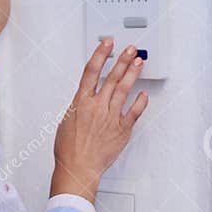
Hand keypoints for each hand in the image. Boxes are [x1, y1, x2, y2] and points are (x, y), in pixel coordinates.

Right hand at [50, 39, 148, 203]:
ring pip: (124, 90)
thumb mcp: (67, 120)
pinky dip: (140, 102)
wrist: (78, 168)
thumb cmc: (69, 148)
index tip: (107, 44)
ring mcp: (111, 117)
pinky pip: (134, 112)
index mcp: (81, 102)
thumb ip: (80, 106)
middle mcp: (97, 106)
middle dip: (122, 60)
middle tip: (131, 49)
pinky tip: (144, 94)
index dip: (100, 55)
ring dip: (132, 74)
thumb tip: (86, 98)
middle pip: (112, 77)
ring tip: (139, 62)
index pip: (91, 71)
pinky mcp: (122, 129)